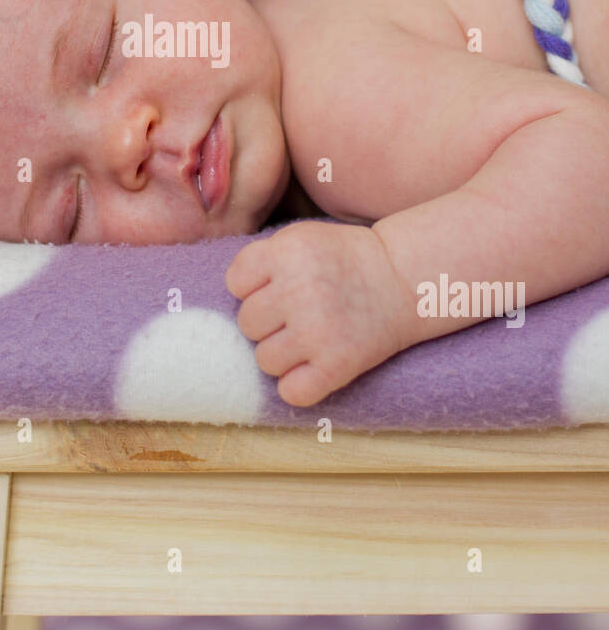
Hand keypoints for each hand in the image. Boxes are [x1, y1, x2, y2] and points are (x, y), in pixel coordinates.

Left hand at [224, 220, 411, 406]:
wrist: (404, 279)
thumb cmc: (343, 259)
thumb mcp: (301, 237)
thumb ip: (263, 259)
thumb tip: (226, 302)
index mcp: (287, 251)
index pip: (235, 283)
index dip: (254, 288)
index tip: (279, 286)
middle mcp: (299, 289)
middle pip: (247, 324)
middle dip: (268, 322)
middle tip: (299, 314)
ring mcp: (318, 330)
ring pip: (264, 360)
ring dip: (282, 355)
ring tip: (309, 338)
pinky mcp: (337, 365)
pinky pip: (290, 392)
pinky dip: (298, 386)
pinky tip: (314, 367)